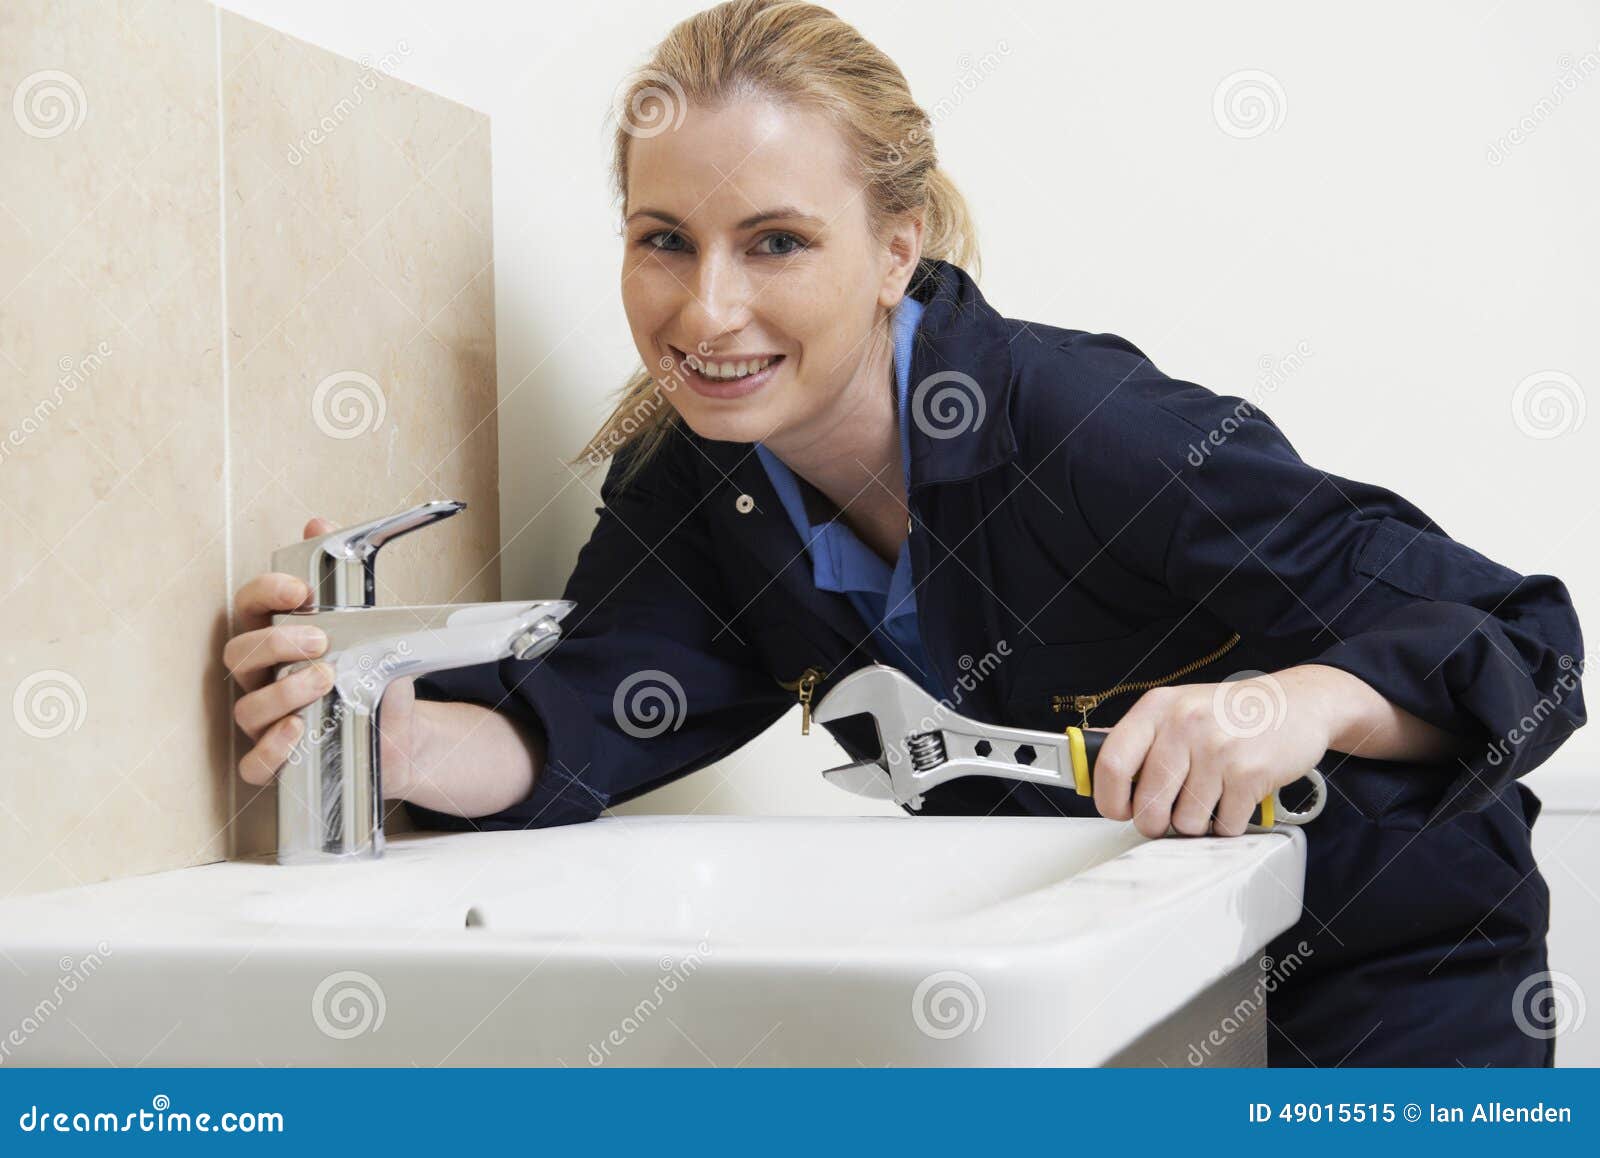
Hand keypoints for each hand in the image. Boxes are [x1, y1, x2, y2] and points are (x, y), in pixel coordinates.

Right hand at [222, 516, 420, 795]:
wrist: (406, 733)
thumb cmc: (373, 677)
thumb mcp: (371, 629)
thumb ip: (345, 583)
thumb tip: (319, 521)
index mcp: (275, 640)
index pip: (249, 608)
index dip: (265, 594)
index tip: (301, 591)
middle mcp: (261, 679)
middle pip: (238, 655)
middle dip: (276, 642)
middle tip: (320, 639)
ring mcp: (266, 722)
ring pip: (247, 707)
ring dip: (282, 690)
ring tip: (324, 678)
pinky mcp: (281, 761)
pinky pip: (255, 765)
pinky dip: (271, 749)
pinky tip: (298, 731)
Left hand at [1090, 670, 1332, 837]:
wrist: (1298, 703)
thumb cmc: (1230, 713)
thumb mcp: (1178, 709)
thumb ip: (1139, 739)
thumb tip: (1091, 770)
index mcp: (1157, 708)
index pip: (1111, 763)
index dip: (1108, 800)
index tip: (1118, 810)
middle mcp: (1184, 725)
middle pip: (1147, 806)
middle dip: (1156, 822)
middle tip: (1169, 813)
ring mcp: (1218, 750)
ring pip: (1186, 822)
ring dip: (1197, 822)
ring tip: (1210, 796)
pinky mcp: (1250, 774)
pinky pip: (1224, 826)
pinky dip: (1228, 824)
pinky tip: (1234, 799)